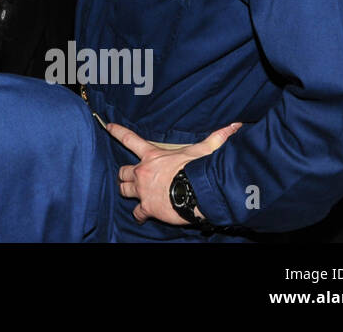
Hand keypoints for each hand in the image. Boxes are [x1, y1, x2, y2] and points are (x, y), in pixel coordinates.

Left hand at [107, 121, 242, 225]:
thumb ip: (216, 138)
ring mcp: (142, 190)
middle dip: (125, 174)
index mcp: (152, 155)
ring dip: (127, 191)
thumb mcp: (204, 150)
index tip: (107, 126)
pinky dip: (139, 215)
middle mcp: (143, 171)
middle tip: (129, 177)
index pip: (129, 139)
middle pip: (123, 171)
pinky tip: (141, 216)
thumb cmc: (198, 169)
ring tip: (133, 194)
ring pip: (124, 190)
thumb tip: (235, 126)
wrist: (197, 193)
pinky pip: (137, 212)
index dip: (117, 131)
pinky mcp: (147, 207)